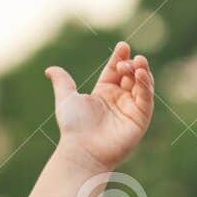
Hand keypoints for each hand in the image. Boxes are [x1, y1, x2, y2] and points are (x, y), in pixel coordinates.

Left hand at [44, 41, 154, 171]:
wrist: (82, 149)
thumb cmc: (73, 127)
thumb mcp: (66, 99)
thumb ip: (62, 81)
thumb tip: (49, 69)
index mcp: (103, 93)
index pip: (115, 70)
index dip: (119, 58)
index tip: (122, 46)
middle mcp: (119, 100)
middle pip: (130, 75)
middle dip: (130, 65)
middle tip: (124, 63)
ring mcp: (131, 109)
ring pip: (142, 85)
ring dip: (142, 71)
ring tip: (139, 62)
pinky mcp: (140, 119)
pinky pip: (147, 99)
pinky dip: (146, 85)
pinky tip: (141, 74)